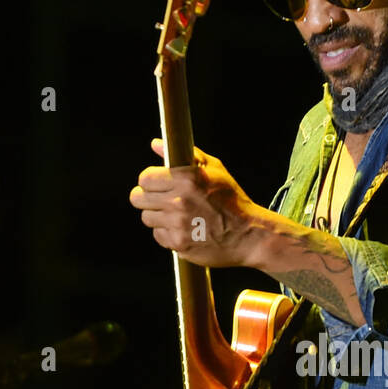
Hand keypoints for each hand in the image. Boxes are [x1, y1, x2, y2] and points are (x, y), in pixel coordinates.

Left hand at [129, 139, 264, 265]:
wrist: (249, 235)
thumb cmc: (232, 200)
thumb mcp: (215, 170)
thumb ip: (186, 155)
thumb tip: (156, 144)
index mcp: (187, 179)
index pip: (145, 178)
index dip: (149, 180)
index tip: (156, 184)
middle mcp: (179, 201)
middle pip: (138, 198)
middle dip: (147, 198)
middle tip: (160, 200)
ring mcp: (178, 225)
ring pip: (147, 218)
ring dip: (158, 216)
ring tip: (175, 216)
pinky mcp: (179, 244)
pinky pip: (159, 236)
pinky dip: (168, 233)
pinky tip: (184, 229)